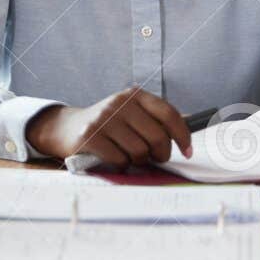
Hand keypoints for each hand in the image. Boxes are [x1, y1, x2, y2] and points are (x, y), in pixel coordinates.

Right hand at [25, 87, 191, 163]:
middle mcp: (119, 103)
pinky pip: (119, 159)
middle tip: (155, 158)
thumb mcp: (131, 114)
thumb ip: (156, 119)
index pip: (168, 114)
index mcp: (134, 95)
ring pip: (139, 151)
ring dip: (139, 161)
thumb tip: (192, 123)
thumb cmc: (109, 126)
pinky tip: (114, 158)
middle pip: (157, 137)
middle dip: (161, 154)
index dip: (182, 135)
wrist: (67, 128)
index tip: (188, 151)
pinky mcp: (90, 135)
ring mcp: (103, 118)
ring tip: (131, 157)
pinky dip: (121, 164)